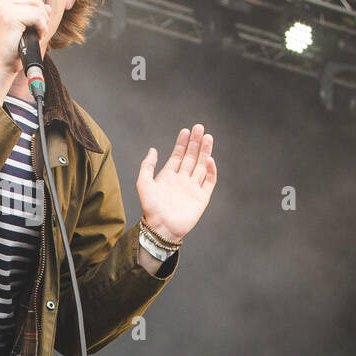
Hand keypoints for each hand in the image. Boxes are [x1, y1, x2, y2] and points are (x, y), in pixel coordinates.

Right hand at [0, 0, 52, 75]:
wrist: (2, 66)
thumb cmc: (11, 50)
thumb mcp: (23, 28)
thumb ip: (33, 14)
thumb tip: (47, 7)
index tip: (35, 15)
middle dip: (41, 11)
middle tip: (40, 28)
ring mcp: (3, 9)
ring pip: (36, 4)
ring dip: (43, 20)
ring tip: (38, 33)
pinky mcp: (10, 17)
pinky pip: (37, 15)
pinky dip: (42, 26)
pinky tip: (38, 36)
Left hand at [136, 124, 217, 242]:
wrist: (161, 227)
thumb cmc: (150, 207)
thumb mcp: (143, 183)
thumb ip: (147, 165)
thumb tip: (153, 149)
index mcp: (168, 176)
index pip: (178, 155)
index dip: (182, 143)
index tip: (186, 130)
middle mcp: (181, 180)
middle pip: (191, 157)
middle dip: (196, 142)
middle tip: (200, 127)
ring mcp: (192, 188)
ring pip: (201, 165)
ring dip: (205, 151)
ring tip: (208, 137)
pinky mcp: (202, 197)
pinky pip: (209, 181)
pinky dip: (211, 170)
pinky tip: (209, 159)